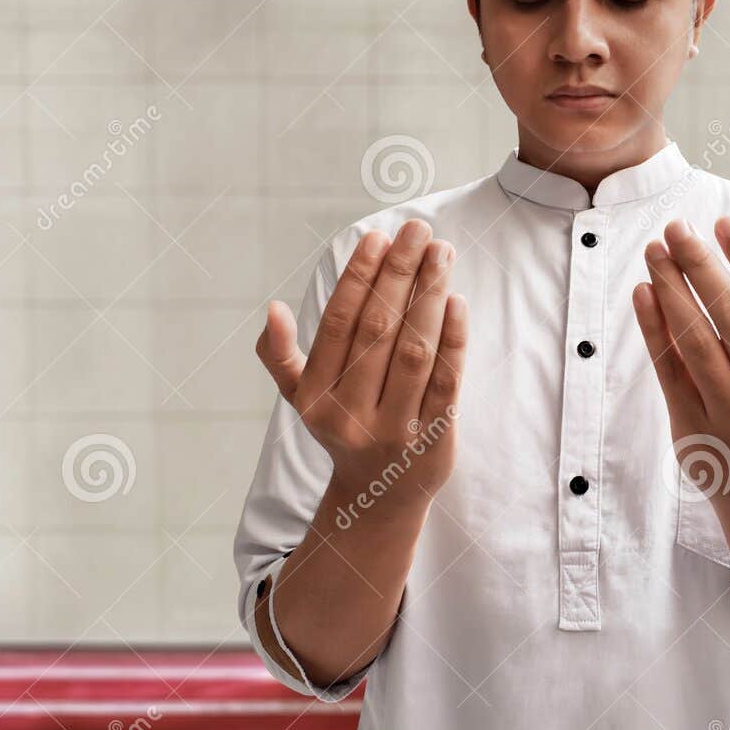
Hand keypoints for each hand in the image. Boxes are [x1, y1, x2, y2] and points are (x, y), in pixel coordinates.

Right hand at [256, 218, 467, 506]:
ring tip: (441, 253)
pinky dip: (454, 340)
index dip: (358, 278)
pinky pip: (447, 383)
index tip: (377, 238)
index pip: (339, 325)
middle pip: (379, 331)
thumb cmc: (341, 429)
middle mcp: (351, 415)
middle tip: (418, 231)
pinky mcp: (435, 442)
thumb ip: (279, 356)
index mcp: (315, 398)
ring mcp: (395, 431)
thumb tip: (273, 309)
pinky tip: (456, 301)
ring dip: (429, 296)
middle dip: (400, 274)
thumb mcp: (300, 398)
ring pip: (414, 351)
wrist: (378, 498)